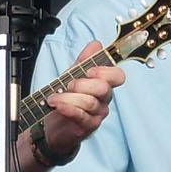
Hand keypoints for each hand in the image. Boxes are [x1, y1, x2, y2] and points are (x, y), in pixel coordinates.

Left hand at [40, 41, 125, 155]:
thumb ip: (84, 60)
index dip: (106, 72)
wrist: (52, 125)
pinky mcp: (88, 127)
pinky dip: (68, 108)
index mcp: (103, 84)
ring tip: (53, 98)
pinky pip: (82, 116)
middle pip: (104, 89)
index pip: (117, 76)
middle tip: (68, 85)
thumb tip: (96, 44)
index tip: (89, 71)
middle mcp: (104, 100)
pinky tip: (58, 105)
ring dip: (68, 97)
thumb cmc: (66, 100)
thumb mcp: (72, 76)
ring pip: (90, 103)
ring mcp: (97, 114)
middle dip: (83, 84)